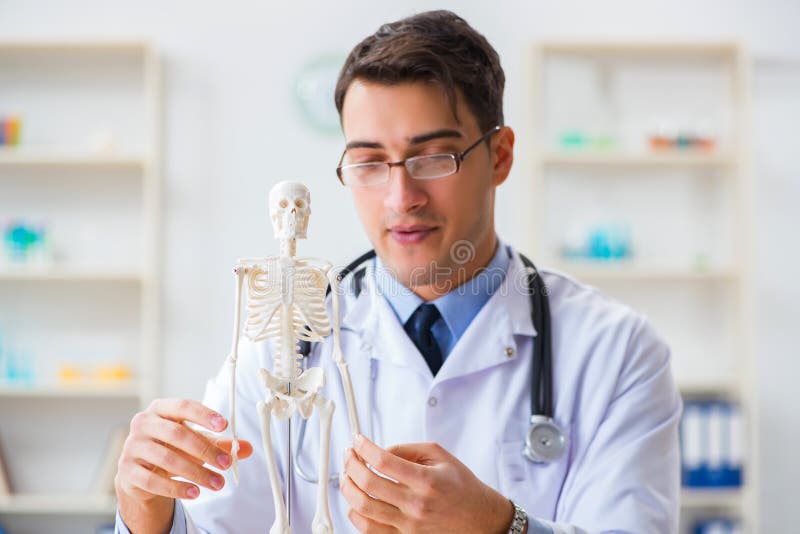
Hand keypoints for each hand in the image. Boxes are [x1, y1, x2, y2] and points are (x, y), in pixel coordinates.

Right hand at [115, 398, 252, 533]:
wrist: (140, 471)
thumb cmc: (171, 448)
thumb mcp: (196, 442)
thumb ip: (221, 444)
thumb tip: (248, 448)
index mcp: (161, 409)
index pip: (184, 406)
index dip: (204, 415)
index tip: (225, 425)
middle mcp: (143, 424)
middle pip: (177, 434)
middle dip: (205, 450)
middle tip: (227, 464)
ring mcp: (132, 447)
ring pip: (167, 459)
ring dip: (196, 472)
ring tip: (217, 483)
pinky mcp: (127, 471)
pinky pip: (153, 480)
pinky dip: (176, 488)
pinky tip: (195, 492)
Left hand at [340, 434, 514, 533]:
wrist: (480, 519)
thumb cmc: (461, 487)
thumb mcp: (441, 457)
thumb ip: (408, 450)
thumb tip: (380, 451)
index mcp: (426, 481)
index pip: (384, 461)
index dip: (364, 447)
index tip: (358, 440)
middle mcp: (416, 505)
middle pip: (369, 484)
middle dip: (351, 464)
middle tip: (349, 454)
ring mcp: (409, 526)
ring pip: (363, 509)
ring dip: (348, 488)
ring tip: (347, 475)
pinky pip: (369, 530)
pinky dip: (356, 514)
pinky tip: (355, 500)